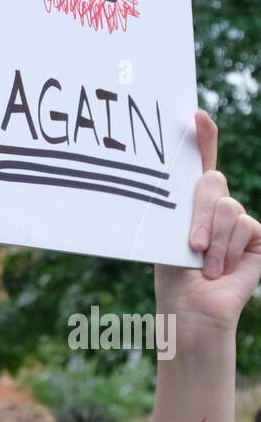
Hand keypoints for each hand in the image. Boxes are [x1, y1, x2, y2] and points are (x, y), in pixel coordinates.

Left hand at [155, 110, 260, 332]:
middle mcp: (216, 205)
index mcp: (190, 200)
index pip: (199, 161)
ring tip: (204, 264)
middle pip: (212, 181)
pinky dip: (229, 249)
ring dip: (213, 238)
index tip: (196, 115)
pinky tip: (222, 269)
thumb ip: (183, 205)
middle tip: (191, 244)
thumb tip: (193, 181)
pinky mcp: (256, 235)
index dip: (202, 136)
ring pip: (228, 206)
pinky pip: (244, 225)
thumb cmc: (173, 272)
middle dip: (200, 212)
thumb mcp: (170, 231)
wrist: (192, 306)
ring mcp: (238, 219)